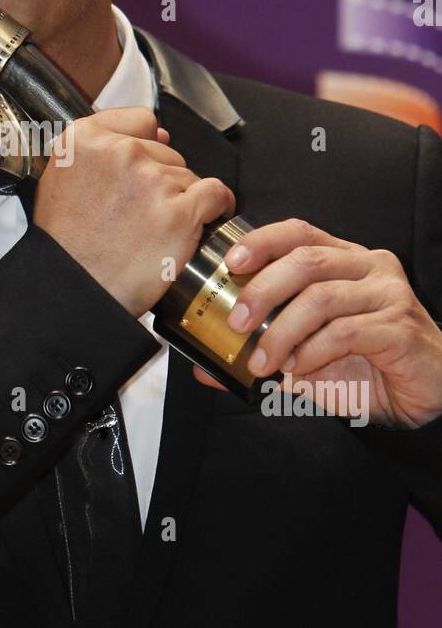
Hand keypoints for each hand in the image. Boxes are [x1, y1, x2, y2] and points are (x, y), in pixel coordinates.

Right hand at [33, 107, 234, 318]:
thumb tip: (159, 134)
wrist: (73, 290)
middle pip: (166, 152)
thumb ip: (100, 147)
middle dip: (161, 180)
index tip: (142, 168)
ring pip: (188, 176)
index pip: (141, 121)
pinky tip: (208, 217)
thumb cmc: (67, 245)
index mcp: (84, 140)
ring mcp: (151, 180)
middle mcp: (119, 152)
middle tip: (141, 214)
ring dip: (182, 199)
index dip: (145, 146)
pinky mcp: (180, 212)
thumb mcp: (60, 179)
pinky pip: (215, 194)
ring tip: (158, 229)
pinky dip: (218, 205)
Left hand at [192, 218, 441, 428]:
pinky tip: (298, 368)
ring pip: (321, 297)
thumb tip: (206, 367)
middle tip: (237, 322)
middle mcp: (368, 266)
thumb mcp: (304, 357)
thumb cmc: (364, 366)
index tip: (231, 263)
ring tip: (262, 361)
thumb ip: (260, 355)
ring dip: (282, 331)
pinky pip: (344, 331)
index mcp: (344, 260)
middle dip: (262, 289)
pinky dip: (312, 351)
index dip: (263, 241)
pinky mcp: (399, 325)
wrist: (420, 396)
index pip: (300, 232)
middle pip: (306, 260)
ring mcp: (387, 292)